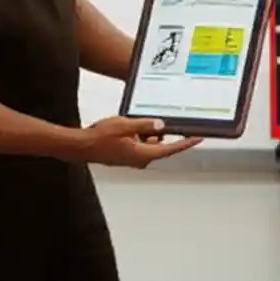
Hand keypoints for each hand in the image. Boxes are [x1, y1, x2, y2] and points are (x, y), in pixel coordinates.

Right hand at [77, 116, 202, 168]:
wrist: (82, 146)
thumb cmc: (100, 137)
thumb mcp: (125, 124)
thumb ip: (145, 125)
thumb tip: (161, 125)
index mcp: (143, 154)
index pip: (170, 148)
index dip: (185, 143)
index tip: (197, 138)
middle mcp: (141, 160)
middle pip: (159, 144)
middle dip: (157, 132)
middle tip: (151, 120)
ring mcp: (133, 159)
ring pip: (148, 144)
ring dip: (144, 133)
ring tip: (129, 123)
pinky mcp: (126, 156)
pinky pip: (139, 145)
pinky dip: (137, 136)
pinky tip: (126, 127)